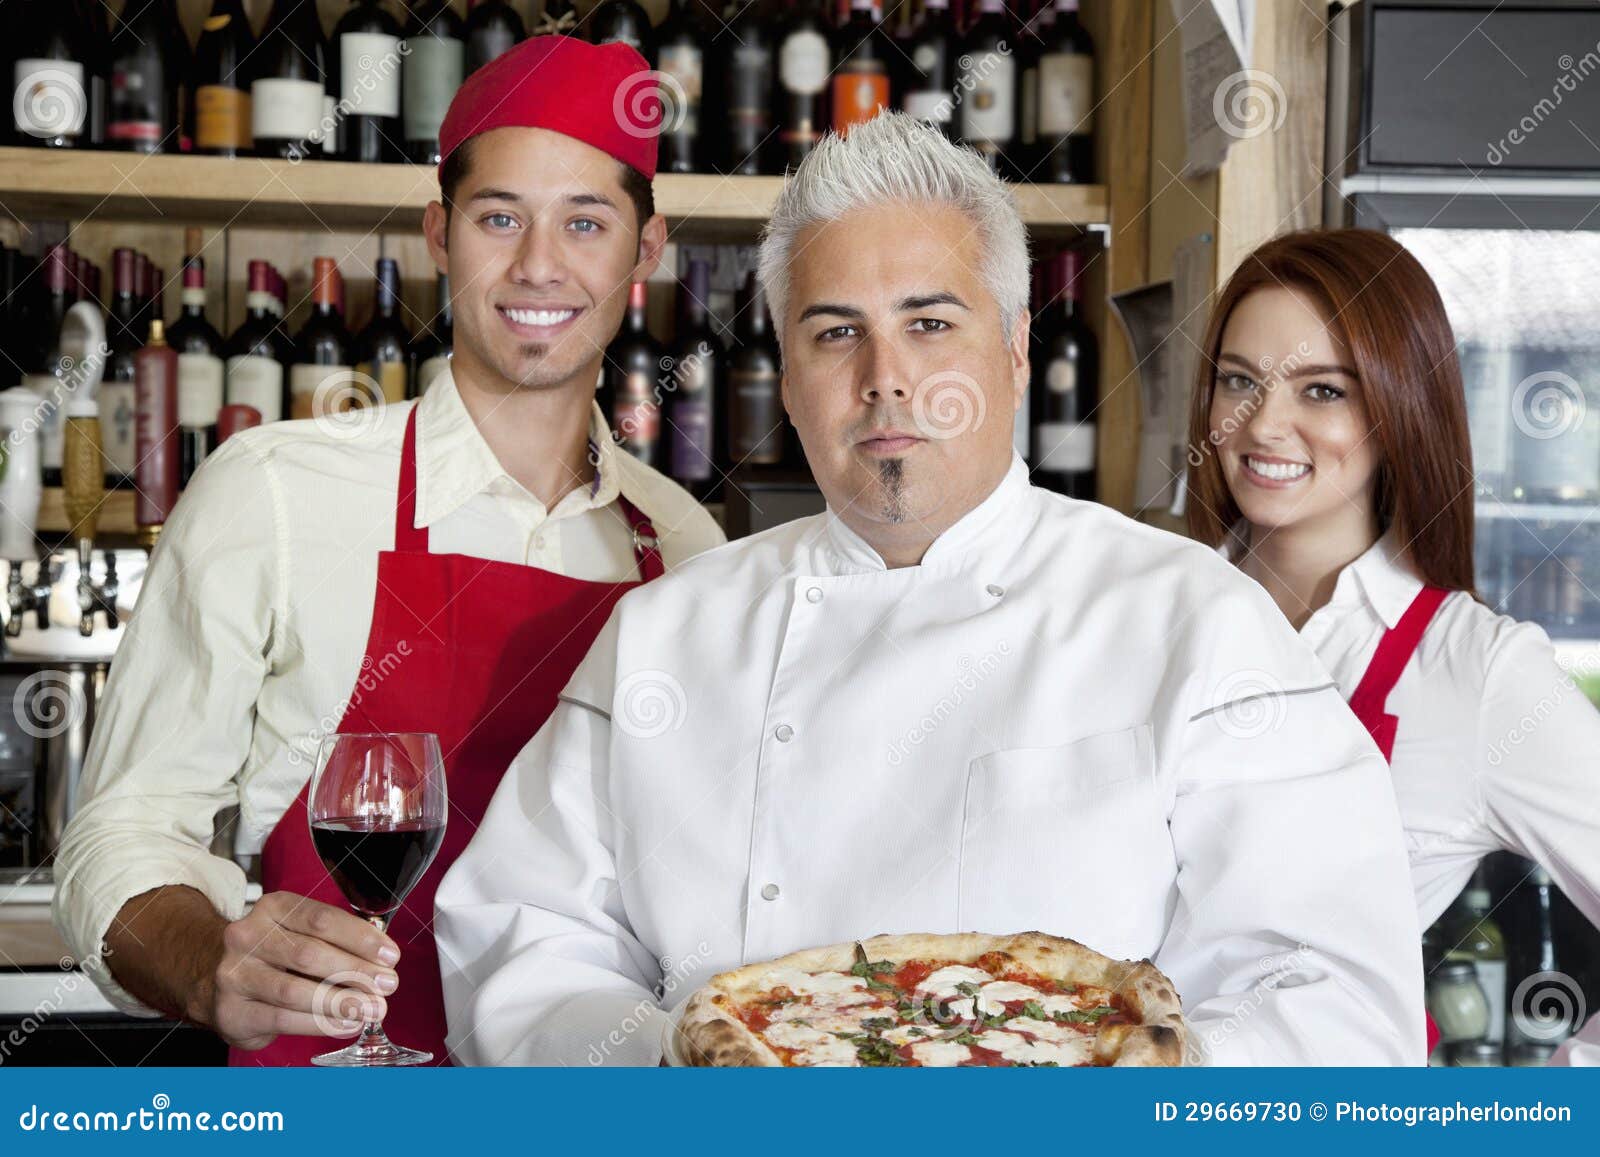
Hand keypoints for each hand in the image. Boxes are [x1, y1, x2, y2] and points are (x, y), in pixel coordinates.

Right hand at [199, 890, 401, 1051]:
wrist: (211, 977)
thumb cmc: (271, 953)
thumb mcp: (297, 931)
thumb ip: (335, 938)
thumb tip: (381, 959)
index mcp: (273, 908)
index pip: (321, 919)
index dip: (360, 938)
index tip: (389, 956)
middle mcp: (248, 937)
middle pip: (310, 954)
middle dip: (356, 972)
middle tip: (386, 986)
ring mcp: (235, 974)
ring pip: (295, 990)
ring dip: (340, 1001)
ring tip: (371, 1009)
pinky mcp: (232, 1010)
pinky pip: (282, 1018)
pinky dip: (319, 1023)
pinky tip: (345, 1024)